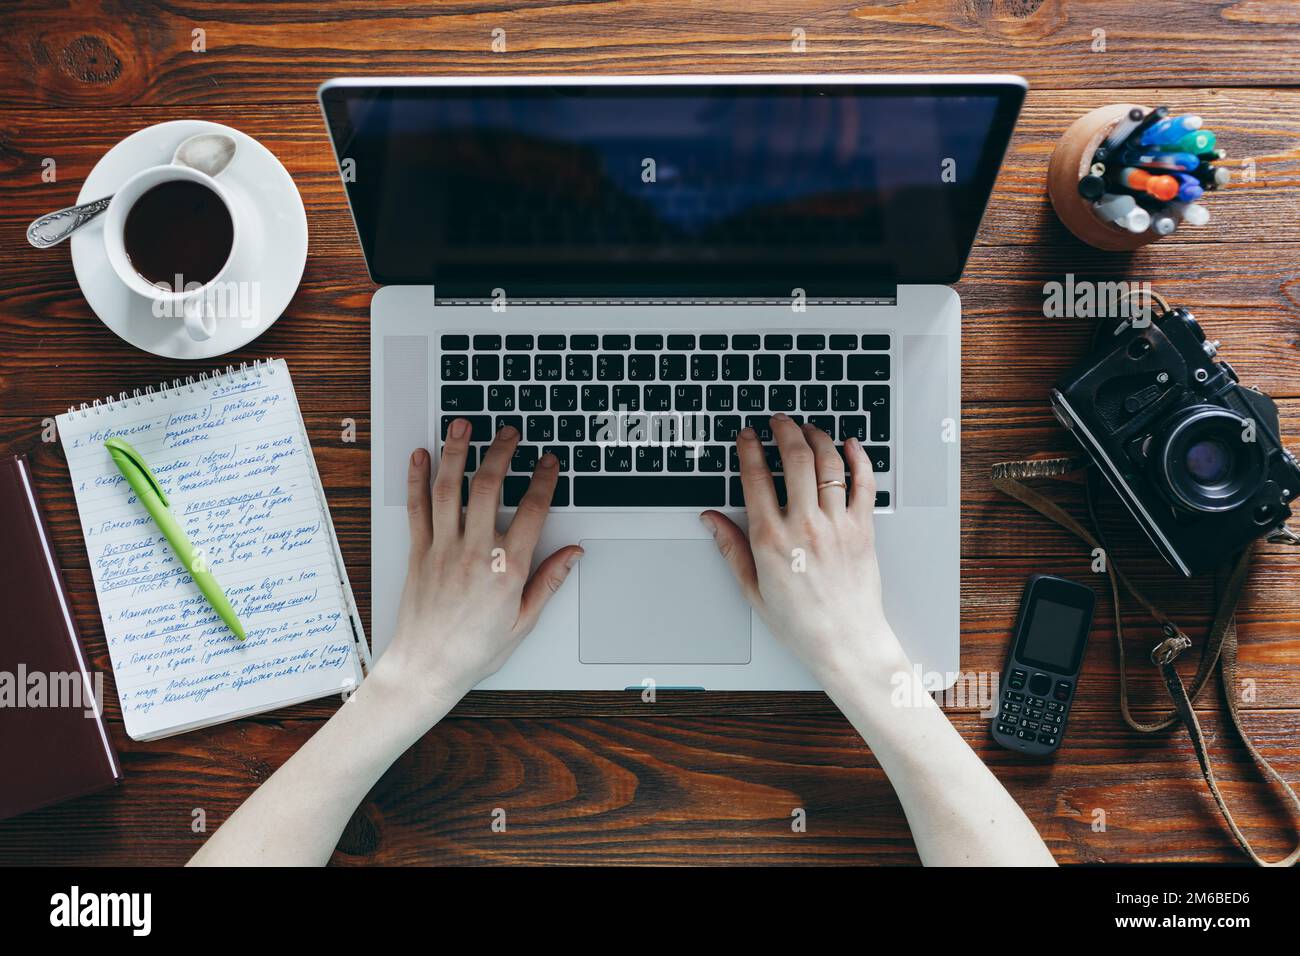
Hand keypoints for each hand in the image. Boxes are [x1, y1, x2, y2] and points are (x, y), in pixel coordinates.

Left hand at [375, 420, 582, 717]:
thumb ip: (549, 581)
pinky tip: (420, 456)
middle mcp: (474, 553)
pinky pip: (417, 509)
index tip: (548, 462)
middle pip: (488, 488)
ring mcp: (443, 550)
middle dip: (500, 453)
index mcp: (507, 570)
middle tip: (508, 433)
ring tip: (463, 427)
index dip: (543, 480)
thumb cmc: (475, 650)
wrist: (427, 668)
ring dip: (456, 453)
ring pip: (449, 490)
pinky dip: (417, 479)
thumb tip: (573, 554)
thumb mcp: (524, 621)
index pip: (531, 512)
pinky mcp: (419, 553)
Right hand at [700, 414, 908, 686]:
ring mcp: (837, 525)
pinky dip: (859, 458)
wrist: (844, 642)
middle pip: (795, 459)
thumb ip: (731, 548)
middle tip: (778, 420)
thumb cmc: (799, 623)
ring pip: (829, 464)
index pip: (755, 478)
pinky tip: (851, 445)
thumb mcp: (752, 588)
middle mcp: (804, 526)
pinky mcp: (863, 529)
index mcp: (771, 540)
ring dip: (817, 437)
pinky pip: (865, 484)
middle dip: (784, 430)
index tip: (746, 435)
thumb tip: (710, 519)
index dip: (749, 448)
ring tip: (808, 429)